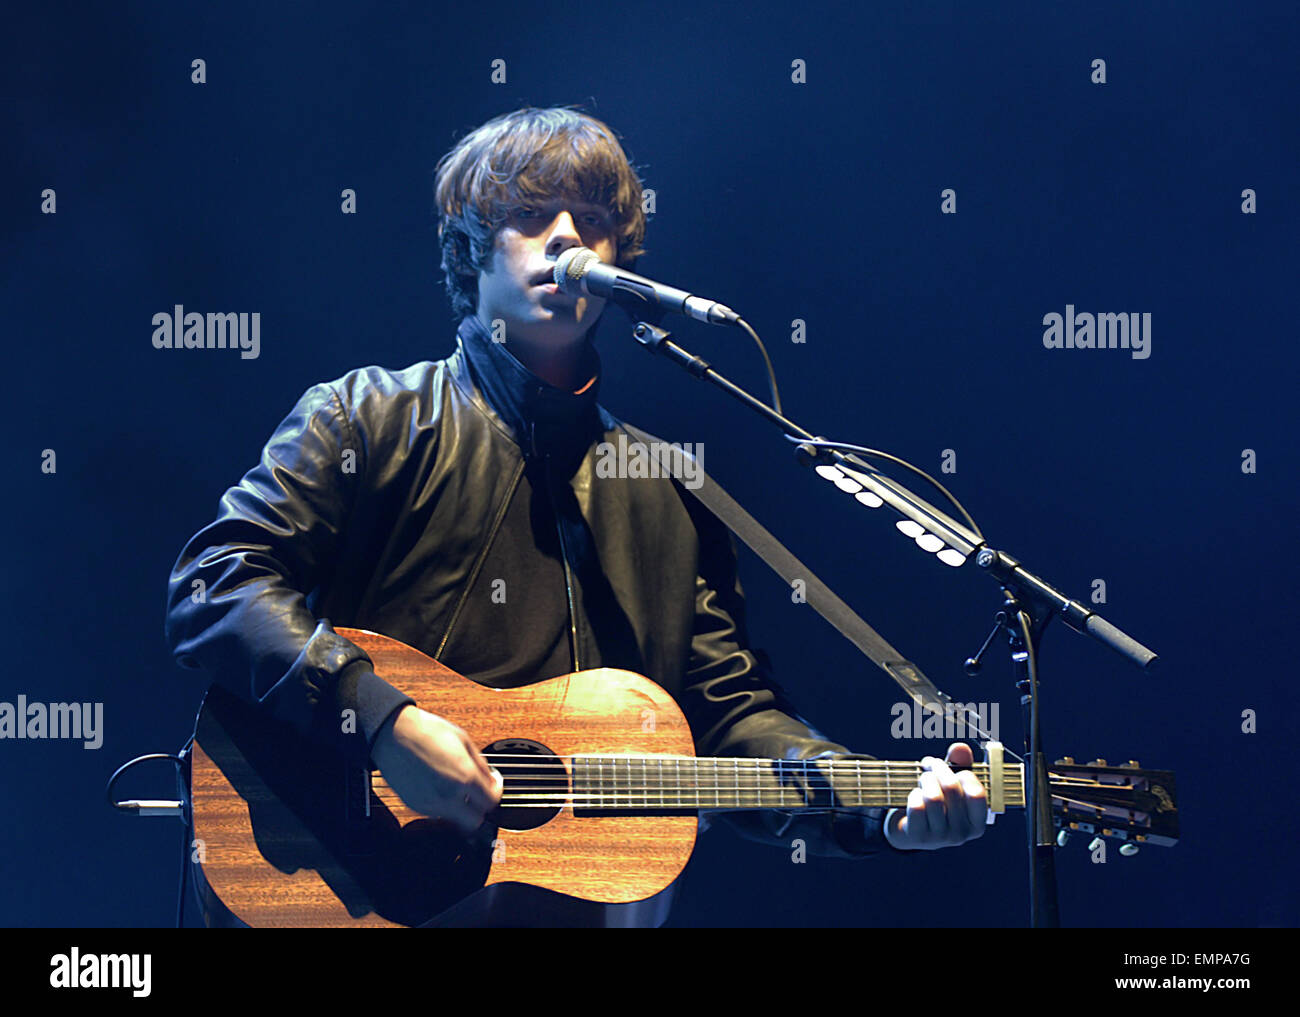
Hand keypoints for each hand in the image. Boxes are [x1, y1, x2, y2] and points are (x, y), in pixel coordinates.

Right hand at [370, 705, 502, 834]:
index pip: (491, 801)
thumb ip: (480, 764)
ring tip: (458, 785)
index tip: (494, 783)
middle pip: (475, 821)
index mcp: (464, 777)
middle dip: (481, 808)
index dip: (496, 792)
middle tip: (480, 792)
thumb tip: (489, 778)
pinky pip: (438, 813)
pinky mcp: (415, 806)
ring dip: (462, 808)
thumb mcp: (463, 740)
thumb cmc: (426, 731)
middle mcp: (448, 796)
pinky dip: (444, 805)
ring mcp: (430, 805)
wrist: (392, 734)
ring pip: (456, 820)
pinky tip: (441, 786)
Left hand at [883, 742, 986, 850]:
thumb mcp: (950, 785)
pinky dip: (913, 794)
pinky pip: (916, 806)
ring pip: (933, 796)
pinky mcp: (919, 836)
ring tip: (923, 779)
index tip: (955, 769)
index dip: (965, 774)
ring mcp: (940, 838)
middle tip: (931, 765)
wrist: (909, 830)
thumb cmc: (937, 803)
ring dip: (925, 780)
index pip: (977, 794)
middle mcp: (961, 834)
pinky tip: (914, 795)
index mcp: (976, 823)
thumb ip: (959, 765)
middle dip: (938, 768)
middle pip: (951, 788)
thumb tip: (960, 748)